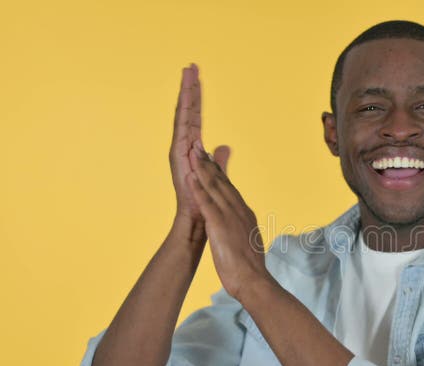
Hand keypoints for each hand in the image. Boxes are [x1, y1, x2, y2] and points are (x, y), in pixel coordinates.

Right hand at [170, 64, 229, 224]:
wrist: (196, 220)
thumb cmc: (204, 200)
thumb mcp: (216, 174)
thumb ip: (218, 159)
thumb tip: (224, 146)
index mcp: (193, 148)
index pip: (196, 117)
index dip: (197, 97)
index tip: (198, 77)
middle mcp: (184, 146)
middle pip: (187, 112)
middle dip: (189, 89)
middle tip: (191, 66)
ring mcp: (180, 150)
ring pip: (184, 116)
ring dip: (186, 95)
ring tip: (188, 75)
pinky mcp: (179, 158)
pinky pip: (182, 131)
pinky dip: (184, 115)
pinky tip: (186, 100)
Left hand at [186, 142, 272, 299]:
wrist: (254, 280)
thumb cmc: (251, 268)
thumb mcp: (249, 242)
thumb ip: (243, 230)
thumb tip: (242, 227)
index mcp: (245, 214)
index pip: (230, 189)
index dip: (219, 173)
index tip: (211, 160)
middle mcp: (239, 211)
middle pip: (222, 182)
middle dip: (210, 164)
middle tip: (200, 147)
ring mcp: (229, 217)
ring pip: (215, 188)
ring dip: (203, 169)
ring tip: (194, 153)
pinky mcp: (220, 225)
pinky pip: (207, 203)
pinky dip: (199, 188)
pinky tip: (192, 177)